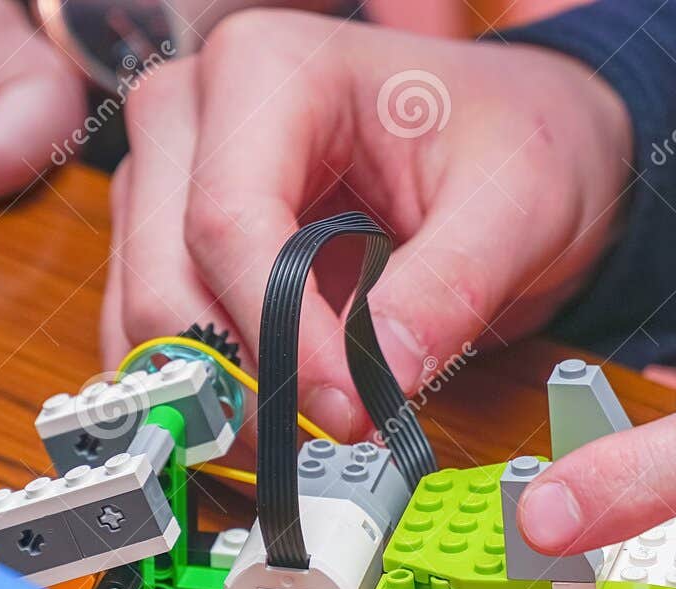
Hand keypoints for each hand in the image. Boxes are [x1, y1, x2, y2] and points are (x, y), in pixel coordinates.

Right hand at [103, 9, 629, 438]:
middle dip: (246, 378)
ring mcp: (170, 181)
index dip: (282, 335)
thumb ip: (448, 288)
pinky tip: (291, 412)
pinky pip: (162, 339)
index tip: (347, 408)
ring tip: (324, 426)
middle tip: (337, 433)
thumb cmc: (517, 139)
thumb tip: (379, 380)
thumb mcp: (516, 207)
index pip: (229, 222)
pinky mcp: (175, 242)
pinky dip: (215, 395)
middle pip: (166, 277)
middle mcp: (193, 114)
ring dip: (224, 398)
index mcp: (268, 69)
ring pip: (149, 319)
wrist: (526, 136)